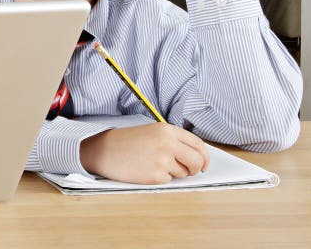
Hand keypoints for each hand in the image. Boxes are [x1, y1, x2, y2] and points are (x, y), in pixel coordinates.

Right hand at [79, 122, 209, 183]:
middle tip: (189, 171)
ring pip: (183, 173)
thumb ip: (173, 140)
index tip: (204, 164)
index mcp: (167, 130)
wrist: (105, 150)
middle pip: (197, 161)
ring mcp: (162, 159)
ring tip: (154, 164)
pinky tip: (147, 170)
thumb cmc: (127, 142)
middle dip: (196, 169)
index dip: (205, 156)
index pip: (198, 144)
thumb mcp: (152, 132)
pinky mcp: (155, 175)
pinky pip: (169, 181)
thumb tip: (195, 157)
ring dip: (174, 173)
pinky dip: (161, 178)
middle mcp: (167, 143)